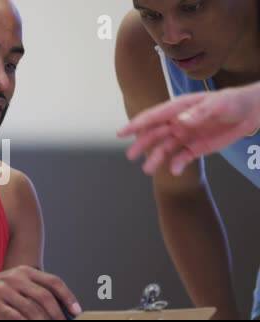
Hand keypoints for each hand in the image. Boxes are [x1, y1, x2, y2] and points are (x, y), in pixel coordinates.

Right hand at [0, 266, 81, 319]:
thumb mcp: (13, 286)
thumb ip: (33, 292)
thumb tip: (60, 308)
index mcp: (23, 271)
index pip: (53, 282)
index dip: (68, 296)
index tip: (76, 311)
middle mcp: (15, 278)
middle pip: (45, 297)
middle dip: (57, 315)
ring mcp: (3, 290)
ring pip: (33, 310)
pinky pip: (16, 317)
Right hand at [118, 84, 259, 175]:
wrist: (251, 112)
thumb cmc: (233, 102)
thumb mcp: (219, 104)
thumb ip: (199, 113)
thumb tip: (180, 122)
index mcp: (180, 108)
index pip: (154, 116)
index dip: (137, 124)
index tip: (122, 133)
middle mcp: (178, 122)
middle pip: (155, 134)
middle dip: (142, 144)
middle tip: (130, 156)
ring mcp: (185, 135)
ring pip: (165, 148)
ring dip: (155, 158)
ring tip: (148, 169)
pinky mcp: (195, 147)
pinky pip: (182, 158)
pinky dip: (177, 165)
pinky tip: (175, 171)